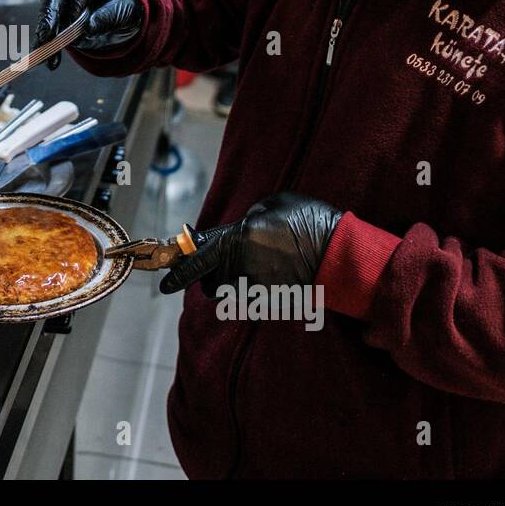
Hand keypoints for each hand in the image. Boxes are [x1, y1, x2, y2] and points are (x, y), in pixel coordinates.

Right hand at [36, 0, 142, 69]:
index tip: (70, 27)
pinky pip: (45, 17)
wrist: (120, 8)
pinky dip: (45, 36)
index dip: (74, 8)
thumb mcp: (125, 13)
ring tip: (42, 51)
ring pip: (46, 4)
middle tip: (45, 37)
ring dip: (43, 30)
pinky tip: (43, 51)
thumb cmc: (124, 6)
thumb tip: (82, 30)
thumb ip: (105, 18)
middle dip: (49, 16)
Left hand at [159, 193, 342, 294]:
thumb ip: (246, 220)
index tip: (165, 285)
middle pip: (209, 282)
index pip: (196, 261)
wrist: (339, 252)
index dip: (177, 275)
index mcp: (237, 239)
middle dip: (211, 275)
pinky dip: (254, 290)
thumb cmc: (307, 220)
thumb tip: (237, 231)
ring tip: (254, 269)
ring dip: (232, 283)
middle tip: (227, 264)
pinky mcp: (271, 300)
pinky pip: (250, 298)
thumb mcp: (271, 205)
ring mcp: (256, 286)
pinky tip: (273, 276)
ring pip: (229, 292)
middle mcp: (241, 266)